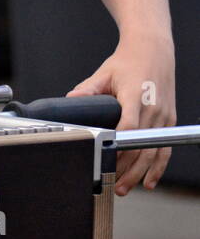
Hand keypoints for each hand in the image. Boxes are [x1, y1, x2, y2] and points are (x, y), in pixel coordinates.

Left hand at [67, 37, 175, 195]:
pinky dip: (157, 167)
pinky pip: (165, 149)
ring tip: (124, 187)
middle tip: (112, 185)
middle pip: (141, 146)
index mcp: (136, 96)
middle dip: (127, 168)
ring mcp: (164, 116)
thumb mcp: (105, 72)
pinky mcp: (169, 120)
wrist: (153, 51)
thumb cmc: (128, 61)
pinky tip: (148, 182)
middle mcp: (153, 109)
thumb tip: (70, 100)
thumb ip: (88, 89)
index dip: (119, 143)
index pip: (129, 125)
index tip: (106, 156)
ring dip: (140, 173)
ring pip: (154, 152)